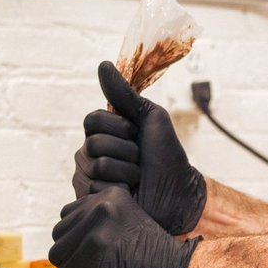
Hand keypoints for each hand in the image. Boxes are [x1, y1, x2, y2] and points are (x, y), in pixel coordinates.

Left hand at [49, 184, 198, 267]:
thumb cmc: (156, 256)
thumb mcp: (128, 224)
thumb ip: (99, 222)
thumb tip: (63, 238)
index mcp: (110, 195)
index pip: (69, 214)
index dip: (77, 239)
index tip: (94, 254)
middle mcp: (101, 206)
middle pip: (60, 234)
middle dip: (71, 255)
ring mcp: (96, 231)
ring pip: (58, 255)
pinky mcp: (92, 257)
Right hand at [71, 62, 205, 234]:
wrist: (179, 195)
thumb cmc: (167, 157)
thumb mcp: (150, 118)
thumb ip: (125, 94)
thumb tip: (103, 64)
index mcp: (103, 133)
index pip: (92, 120)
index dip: (117, 126)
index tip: (136, 133)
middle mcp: (90, 155)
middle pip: (92, 143)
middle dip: (126, 150)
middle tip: (140, 160)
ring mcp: (88, 179)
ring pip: (96, 166)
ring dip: (126, 171)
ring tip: (138, 179)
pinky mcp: (91, 202)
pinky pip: (96, 188)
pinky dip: (120, 191)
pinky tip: (130, 196)